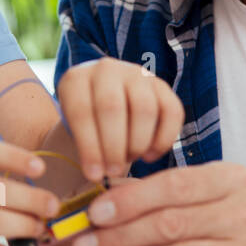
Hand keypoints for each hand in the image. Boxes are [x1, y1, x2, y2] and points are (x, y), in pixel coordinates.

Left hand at [57, 57, 183, 182]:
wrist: (104, 101)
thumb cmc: (86, 123)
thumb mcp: (73, 130)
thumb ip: (83, 149)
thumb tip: (97, 176)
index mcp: (76, 79)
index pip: (81, 112)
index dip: (89, 147)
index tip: (94, 175)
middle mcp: (106, 69)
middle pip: (112, 107)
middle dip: (114, 147)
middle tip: (113, 171)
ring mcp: (136, 74)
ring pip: (144, 109)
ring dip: (138, 143)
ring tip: (130, 160)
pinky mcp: (162, 85)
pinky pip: (172, 112)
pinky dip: (163, 139)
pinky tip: (150, 156)